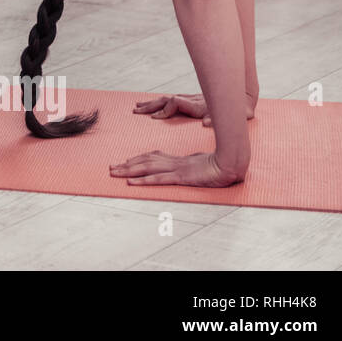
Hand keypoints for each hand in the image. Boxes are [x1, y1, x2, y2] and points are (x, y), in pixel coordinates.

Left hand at [110, 150, 243, 186]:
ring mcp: (176, 169)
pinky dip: (143, 181)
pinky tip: (132, 183)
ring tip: (115, 173)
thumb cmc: (219, 163)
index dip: (137, 159)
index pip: (152, 157)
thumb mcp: (201, 163)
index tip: (125, 162)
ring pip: (147, 169)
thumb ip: (191, 163)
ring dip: (129, 171)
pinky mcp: (180, 177)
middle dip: (126, 165)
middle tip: (111, 168)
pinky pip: (158, 179)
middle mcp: (173, 162)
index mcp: (178, 159)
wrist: (230, 163)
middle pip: (145, 162)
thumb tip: (187, 165)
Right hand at [134, 93, 255, 127]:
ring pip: (167, 99)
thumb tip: (205, 124)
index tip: (154, 119)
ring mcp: (192, 99)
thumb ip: (221, 120)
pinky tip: (153, 105)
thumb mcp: (236, 115)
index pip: (174, 104)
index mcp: (200, 105)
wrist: (247, 97)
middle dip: (150, 106)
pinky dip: (160, 103)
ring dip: (152, 103)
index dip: (164, 111)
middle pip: (166, 100)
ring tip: (137, 107)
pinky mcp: (193, 101)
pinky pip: (172, 101)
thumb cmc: (242, 109)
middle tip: (136, 111)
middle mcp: (193, 100)